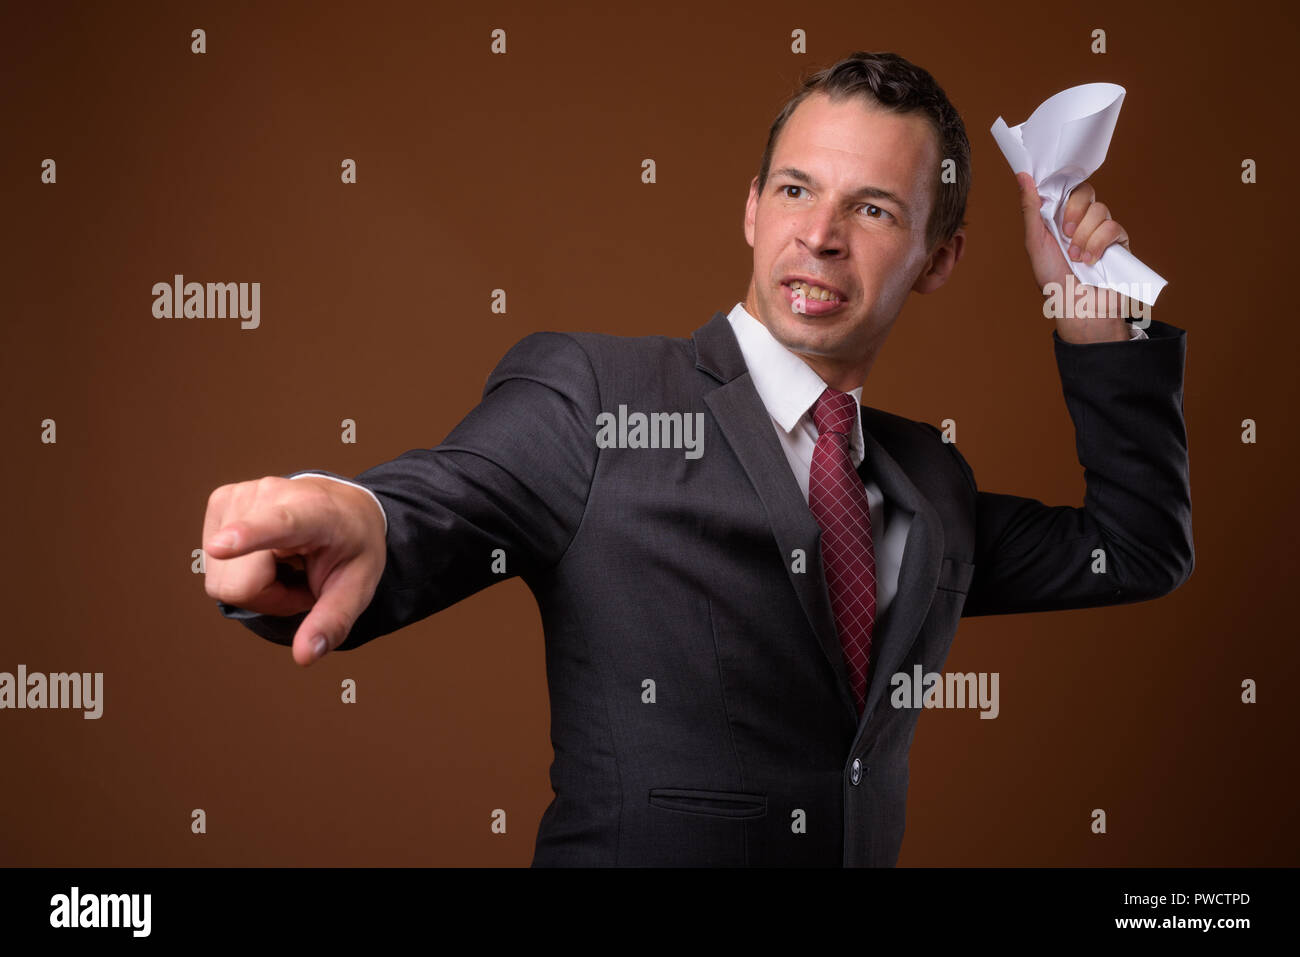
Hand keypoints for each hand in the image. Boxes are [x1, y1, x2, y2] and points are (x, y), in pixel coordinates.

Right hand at [203, 476, 386, 664]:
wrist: (344, 506)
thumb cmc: (351, 546)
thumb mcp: (358, 586)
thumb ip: (333, 622)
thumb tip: (304, 656)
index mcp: (314, 512)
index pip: (278, 525)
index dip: (247, 537)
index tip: (220, 546)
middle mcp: (270, 494)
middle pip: (240, 585)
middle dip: (270, 599)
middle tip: (301, 581)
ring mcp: (239, 494)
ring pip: (222, 580)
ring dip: (255, 586)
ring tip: (286, 565)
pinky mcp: (220, 500)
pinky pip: (214, 568)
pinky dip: (241, 573)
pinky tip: (267, 556)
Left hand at [1016, 172, 1134, 340]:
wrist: (1076, 306)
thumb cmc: (1052, 278)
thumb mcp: (1035, 242)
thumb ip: (1030, 208)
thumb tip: (1022, 176)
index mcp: (1060, 217)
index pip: (1067, 187)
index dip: (1063, 192)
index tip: (1054, 208)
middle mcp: (1082, 220)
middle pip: (1086, 191)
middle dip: (1074, 212)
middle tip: (1065, 234)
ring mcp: (1101, 229)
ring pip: (1100, 209)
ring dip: (1084, 236)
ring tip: (1076, 257)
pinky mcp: (1119, 241)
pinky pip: (1113, 227)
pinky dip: (1098, 244)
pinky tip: (1090, 261)